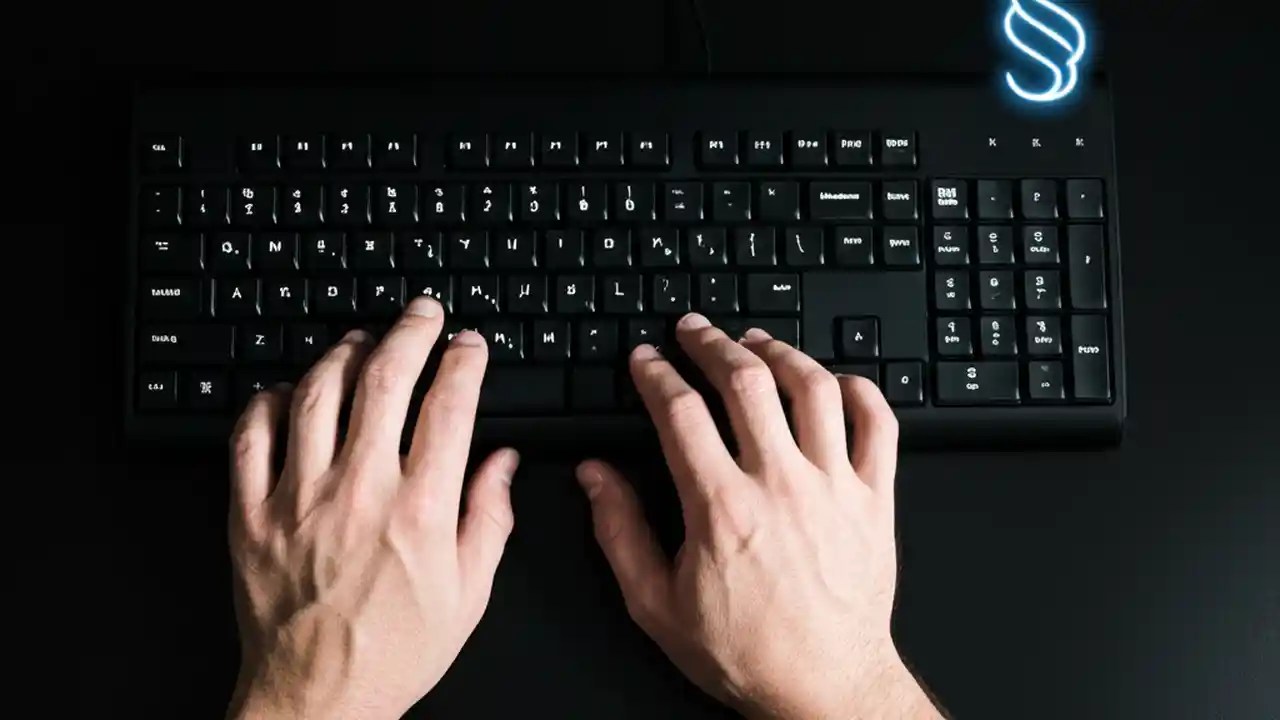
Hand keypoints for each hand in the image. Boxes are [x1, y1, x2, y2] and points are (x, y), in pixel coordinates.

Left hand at [226, 297, 517, 719]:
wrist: (316, 700)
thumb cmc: (394, 652)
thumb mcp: (470, 593)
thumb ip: (491, 517)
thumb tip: (504, 461)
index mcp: (421, 510)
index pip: (449, 405)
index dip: (464, 360)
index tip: (469, 344)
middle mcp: (359, 492)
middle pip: (385, 379)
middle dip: (410, 331)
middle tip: (421, 313)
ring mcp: (298, 498)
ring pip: (317, 393)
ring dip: (343, 353)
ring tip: (361, 340)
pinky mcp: (250, 514)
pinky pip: (251, 435)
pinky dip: (269, 400)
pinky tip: (289, 390)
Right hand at [576, 313, 942, 719]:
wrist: (825, 688)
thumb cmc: (746, 652)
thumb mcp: (657, 605)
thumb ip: (620, 532)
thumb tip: (596, 477)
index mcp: (722, 507)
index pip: (680, 411)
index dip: (656, 374)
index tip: (646, 361)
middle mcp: (781, 485)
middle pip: (745, 381)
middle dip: (711, 343)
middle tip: (693, 330)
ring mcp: (835, 487)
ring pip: (812, 388)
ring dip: (779, 353)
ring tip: (755, 342)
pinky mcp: (875, 500)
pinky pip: (878, 424)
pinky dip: (859, 390)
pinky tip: (834, 381)